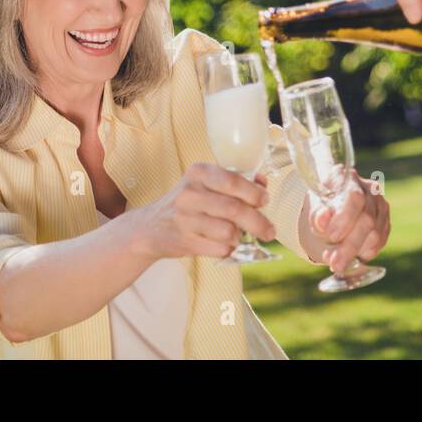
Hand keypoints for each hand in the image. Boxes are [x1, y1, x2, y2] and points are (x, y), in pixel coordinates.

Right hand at [140, 163, 275, 259]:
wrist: (151, 227)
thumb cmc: (188, 203)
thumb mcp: (206, 184)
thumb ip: (235, 182)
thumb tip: (263, 183)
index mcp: (199, 173)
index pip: (232, 181)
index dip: (253, 193)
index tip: (265, 201)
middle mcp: (189, 194)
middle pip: (234, 209)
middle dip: (258, 222)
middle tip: (270, 231)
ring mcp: (185, 219)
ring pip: (228, 231)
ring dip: (239, 237)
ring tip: (238, 236)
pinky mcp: (184, 241)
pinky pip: (219, 249)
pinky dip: (228, 249)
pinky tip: (223, 244)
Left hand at [308, 169, 390, 273]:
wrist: (334, 204)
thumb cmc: (324, 204)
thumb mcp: (315, 207)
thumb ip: (317, 214)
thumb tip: (322, 221)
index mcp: (350, 179)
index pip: (355, 198)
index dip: (345, 219)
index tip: (331, 236)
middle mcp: (371, 190)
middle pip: (367, 219)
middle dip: (350, 245)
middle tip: (334, 263)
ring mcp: (381, 205)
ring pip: (376, 234)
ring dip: (356, 252)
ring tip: (337, 262)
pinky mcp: (385, 221)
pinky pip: (380, 241)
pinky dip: (365, 253)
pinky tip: (351, 257)